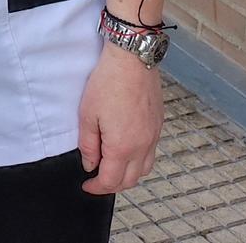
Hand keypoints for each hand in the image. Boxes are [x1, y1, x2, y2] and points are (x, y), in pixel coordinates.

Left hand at [78, 44, 161, 194]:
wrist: (132, 58)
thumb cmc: (108, 82)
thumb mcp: (88, 114)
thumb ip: (88, 144)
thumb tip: (90, 164)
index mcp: (123, 147)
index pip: (111, 181)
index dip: (96, 187)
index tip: (86, 185)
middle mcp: (143, 146)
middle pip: (130, 180)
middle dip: (112, 184)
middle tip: (97, 178)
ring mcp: (154, 136)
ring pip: (144, 169)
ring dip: (128, 174)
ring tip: (112, 166)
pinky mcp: (158, 125)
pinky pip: (151, 153)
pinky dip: (139, 160)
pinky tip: (127, 150)